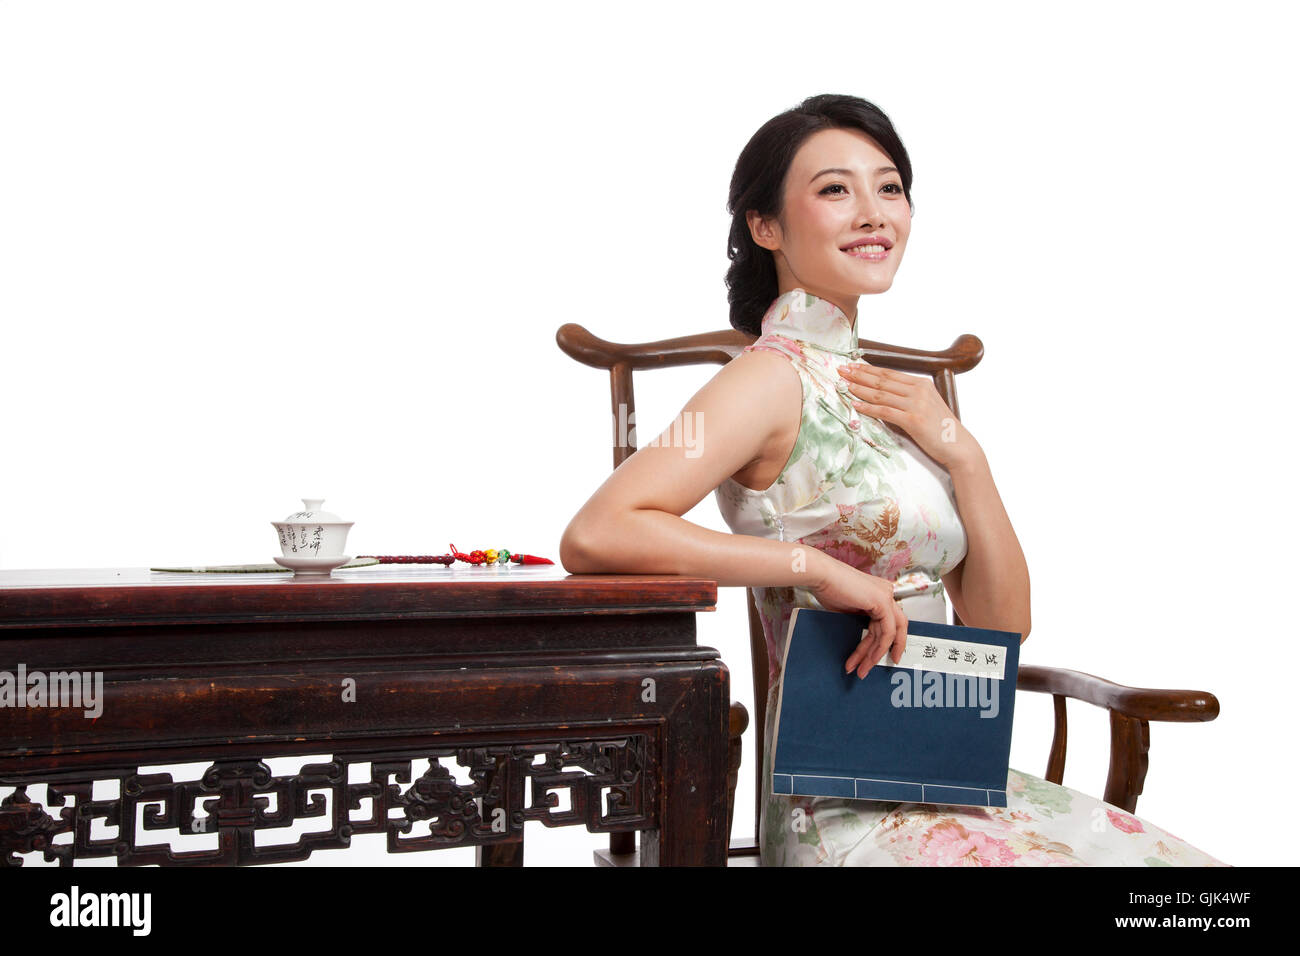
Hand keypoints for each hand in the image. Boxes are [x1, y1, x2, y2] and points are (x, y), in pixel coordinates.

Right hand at [810, 557, 908, 678]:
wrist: (821, 576)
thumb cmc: (828, 587)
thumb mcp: (849, 608)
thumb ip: (861, 619)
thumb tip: (863, 638)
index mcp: (879, 593)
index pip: (886, 622)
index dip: (881, 642)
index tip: (874, 657)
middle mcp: (886, 593)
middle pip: (893, 629)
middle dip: (883, 651)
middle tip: (875, 667)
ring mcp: (887, 596)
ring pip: (890, 634)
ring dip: (874, 655)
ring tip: (862, 669)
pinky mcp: (883, 602)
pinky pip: (887, 632)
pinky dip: (878, 648)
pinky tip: (868, 659)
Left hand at [836, 362, 979, 469]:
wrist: (958, 446)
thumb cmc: (941, 428)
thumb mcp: (926, 406)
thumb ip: (909, 397)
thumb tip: (885, 394)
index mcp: (922, 384)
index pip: (889, 373)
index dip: (868, 369)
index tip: (852, 366)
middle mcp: (918, 391)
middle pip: (882, 380)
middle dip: (859, 375)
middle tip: (841, 370)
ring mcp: (916, 405)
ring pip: (880, 394)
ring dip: (859, 389)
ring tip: (843, 385)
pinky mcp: (913, 420)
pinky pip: (884, 412)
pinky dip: (868, 408)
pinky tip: (855, 405)